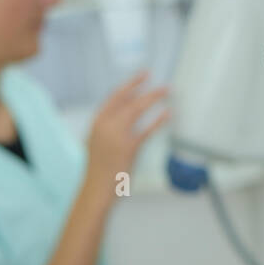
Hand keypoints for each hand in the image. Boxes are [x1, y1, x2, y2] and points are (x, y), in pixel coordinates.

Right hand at [85, 70, 169, 192]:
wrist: (95, 189)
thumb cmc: (99, 168)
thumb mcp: (98, 141)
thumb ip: (109, 126)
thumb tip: (126, 113)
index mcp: (97, 122)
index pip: (116, 96)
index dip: (131, 84)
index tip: (143, 76)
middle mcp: (105, 125)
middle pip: (129, 99)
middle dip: (146, 88)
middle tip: (162, 85)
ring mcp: (117, 135)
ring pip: (137, 109)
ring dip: (154, 97)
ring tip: (167, 92)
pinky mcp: (129, 148)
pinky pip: (147, 130)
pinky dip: (158, 120)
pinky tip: (167, 114)